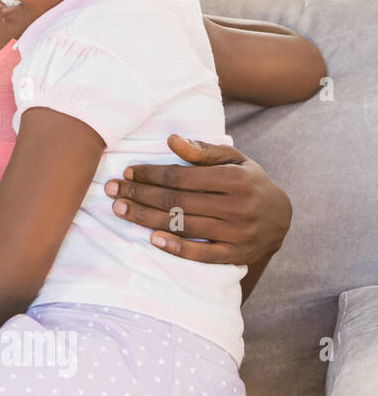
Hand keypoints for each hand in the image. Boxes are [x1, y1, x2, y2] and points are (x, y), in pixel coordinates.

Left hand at [105, 133, 290, 264]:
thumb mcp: (234, 160)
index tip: (127, 172)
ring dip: (146, 219)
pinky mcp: (236, 255)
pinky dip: (176, 248)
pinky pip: (202, 254)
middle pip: (177, 201)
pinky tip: (152, 239)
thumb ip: (203, 152)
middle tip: (112, 190)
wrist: (282, 217)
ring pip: (183, 226)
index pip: (182, 176)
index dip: (151, 174)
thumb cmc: (249, 182)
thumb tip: (171, 140)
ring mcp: (238, 233)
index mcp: (235, 179)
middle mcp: (237, 206)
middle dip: (140, 194)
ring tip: (120, 210)